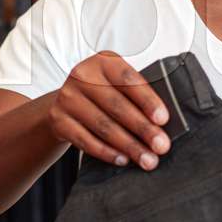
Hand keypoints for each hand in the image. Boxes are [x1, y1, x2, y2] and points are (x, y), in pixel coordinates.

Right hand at [45, 51, 171, 169]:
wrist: (66, 101)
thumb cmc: (104, 93)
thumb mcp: (118, 84)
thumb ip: (138, 96)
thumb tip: (162, 125)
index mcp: (104, 61)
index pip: (128, 80)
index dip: (147, 100)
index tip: (163, 119)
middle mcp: (82, 75)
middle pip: (117, 106)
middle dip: (143, 129)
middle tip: (162, 146)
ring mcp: (67, 97)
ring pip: (103, 126)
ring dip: (129, 146)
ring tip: (147, 160)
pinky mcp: (58, 119)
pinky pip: (85, 140)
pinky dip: (106, 152)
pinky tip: (123, 160)